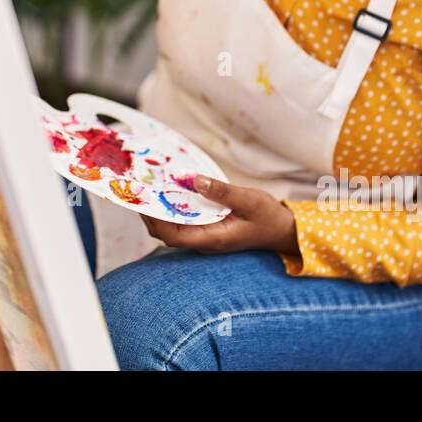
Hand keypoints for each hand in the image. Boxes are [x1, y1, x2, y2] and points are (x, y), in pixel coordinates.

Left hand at [141, 175, 298, 255]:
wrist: (281, 230)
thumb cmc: (267, 217)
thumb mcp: (249, 200)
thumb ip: (223, 192)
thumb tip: (194, 180)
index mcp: (212, 238)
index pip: (174, 235)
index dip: (156, 219)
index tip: (146, 200)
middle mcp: (204, 241)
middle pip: (166, 233)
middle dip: (150, 214)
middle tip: (140, 189)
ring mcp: (203, 236)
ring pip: (171, 228)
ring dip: (158, 211)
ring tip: (148, 188)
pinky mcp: (205, 229)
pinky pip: (181, 222)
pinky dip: (171, 209)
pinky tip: (168, 191)